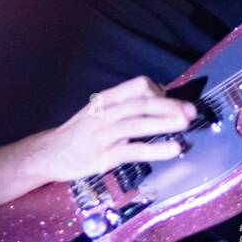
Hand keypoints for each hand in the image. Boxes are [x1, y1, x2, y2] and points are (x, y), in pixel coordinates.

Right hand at [24, 75, 193, 181]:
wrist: (50, 153)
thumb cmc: (80, 132)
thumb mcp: (100, 110)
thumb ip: (126, 104)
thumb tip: (160, 96)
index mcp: (107, 99)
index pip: (138, 85)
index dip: (160, 92)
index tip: (174, 102)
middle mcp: (106, 113)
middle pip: (142, 103)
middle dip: (169, 106)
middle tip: (192, 111)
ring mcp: (104, 134)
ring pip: (138, 123)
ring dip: (164, 122)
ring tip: (185, 124)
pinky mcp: (103, 156)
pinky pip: (133, 151)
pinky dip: (155, 150)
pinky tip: (173, 149)